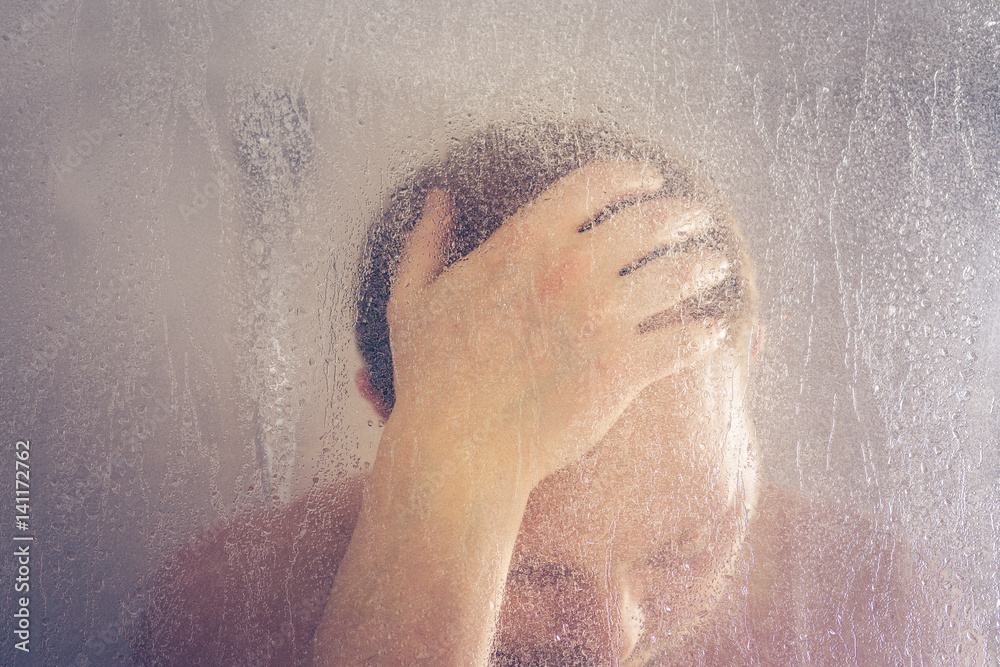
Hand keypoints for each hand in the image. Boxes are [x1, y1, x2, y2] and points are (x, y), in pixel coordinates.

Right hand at [386, 161, 733, 489]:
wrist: (458, 449)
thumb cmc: (430, 378)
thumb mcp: (411, 299)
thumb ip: (426, 242)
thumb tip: (438, 196)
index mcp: (524, 242)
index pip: (595, 183)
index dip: (631, 174)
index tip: (651, 179)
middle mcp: (571, 269)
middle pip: (649, 221)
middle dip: (682, 214)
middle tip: (699, 217)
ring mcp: (602, 319)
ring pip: (676, 275)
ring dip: (704, 265)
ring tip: (716, 265)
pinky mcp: (623, 369)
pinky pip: (682, 341)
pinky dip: (704, 333)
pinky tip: (714, 331)